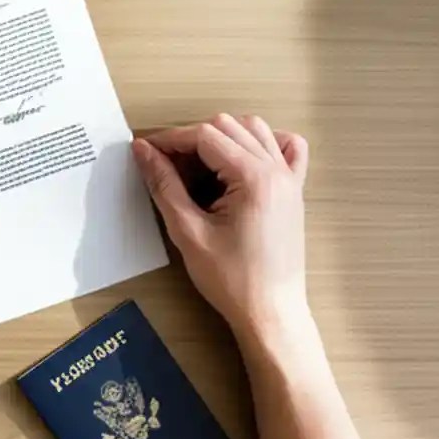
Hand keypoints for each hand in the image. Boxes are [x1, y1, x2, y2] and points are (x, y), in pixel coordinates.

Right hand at [131, 114, 309, 339]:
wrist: (270, 311)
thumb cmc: (232, 280)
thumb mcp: (188, 232)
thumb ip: (164, 185)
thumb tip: (143, 152)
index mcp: (253, 178)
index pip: (205, 136)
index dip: (171, 139)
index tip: (146, 151)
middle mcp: (276, 170)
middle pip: (228, 126)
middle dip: (192, 137)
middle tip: (165, 163)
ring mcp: (289, 178)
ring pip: (255, 129)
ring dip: (223, 136)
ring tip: (197, 164)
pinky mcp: (294, 190)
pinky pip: (287, 147)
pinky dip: (264, 141)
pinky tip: (243, 159)